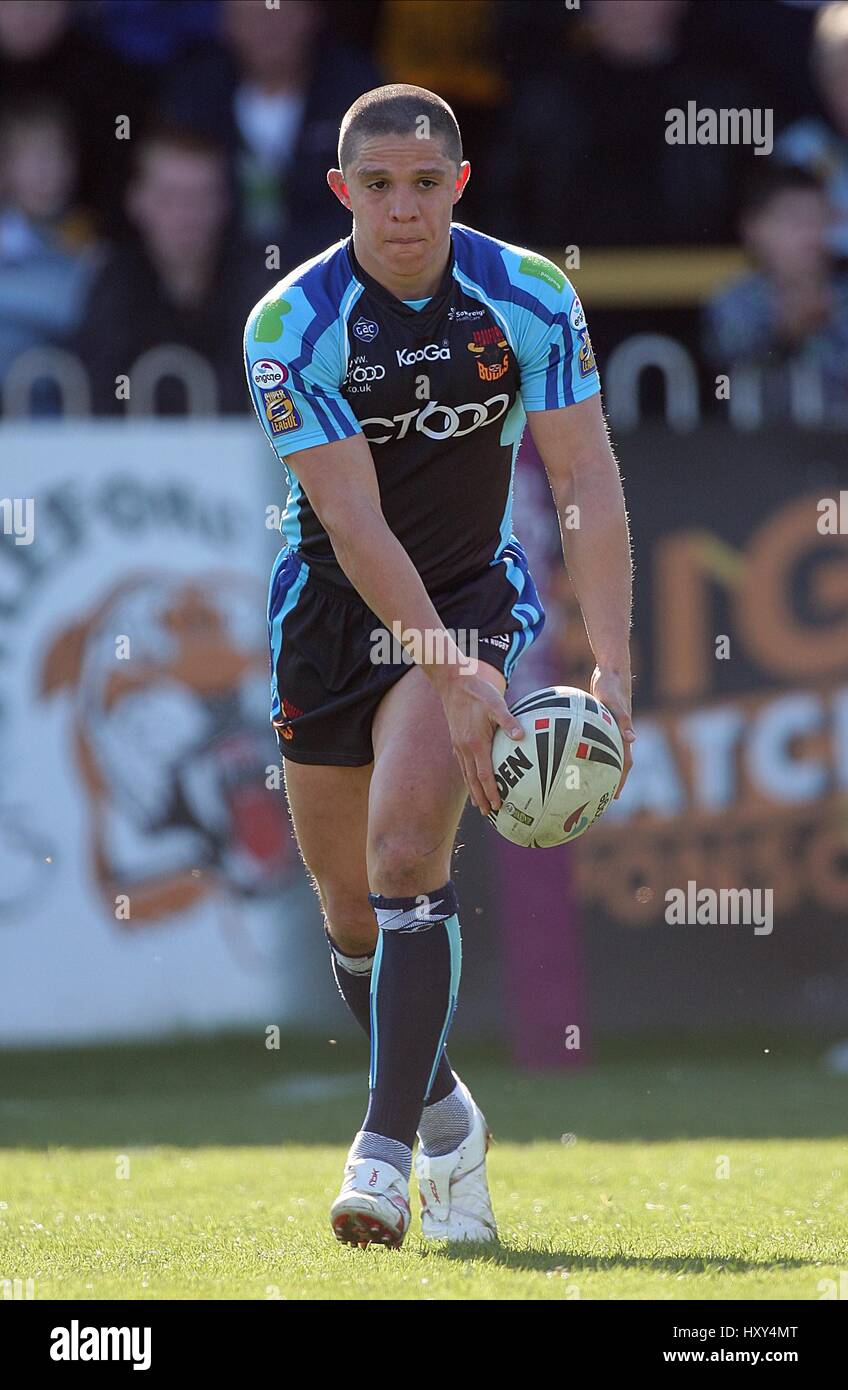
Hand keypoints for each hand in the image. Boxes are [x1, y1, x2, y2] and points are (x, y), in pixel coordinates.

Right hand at [439, 671, 523, 814]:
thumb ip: (508, 720)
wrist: (453, 682)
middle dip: (481, 798)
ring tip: (479, 805)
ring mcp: (458, 744)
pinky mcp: (456, 739)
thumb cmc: (477, 691)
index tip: (498, 805)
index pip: (484, 774)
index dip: (491, 791)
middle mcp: (464, 748)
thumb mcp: (496, 702)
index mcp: (475, 743)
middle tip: (489, 813)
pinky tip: (471, 780)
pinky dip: (467, 777)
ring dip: (473, 790)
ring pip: (465, 774)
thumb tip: (522, 736)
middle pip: (473, 780)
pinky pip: (462, 764)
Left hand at [590, 666, 634, 798]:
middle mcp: (616, 735)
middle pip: (614, 763)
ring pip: (602, 752)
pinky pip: (589, 739)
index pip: (624, 764)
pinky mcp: (599, 722)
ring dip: (594, 766)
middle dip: (607, 781)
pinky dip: (581, 747)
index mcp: (622, 735)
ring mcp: (608, 729)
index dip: (620, 781)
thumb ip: (623, 720)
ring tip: (579, 779)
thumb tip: (633, 740)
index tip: (613, 798)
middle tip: (596, 797)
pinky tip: (565, 751)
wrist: (611, 668)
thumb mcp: (615, 703)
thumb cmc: (612, 684)